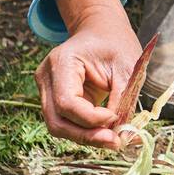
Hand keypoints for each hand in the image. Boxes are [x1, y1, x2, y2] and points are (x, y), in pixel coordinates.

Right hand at [37, 0, 141, 149]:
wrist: (102, 31)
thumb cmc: (116, 45)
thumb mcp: (127, 68)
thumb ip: (122, 100)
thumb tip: (121, 135)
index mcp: (62, 62)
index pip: (66, 102)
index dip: (91, 118)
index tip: (115, 118)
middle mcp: (47, 77)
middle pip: (56, 121)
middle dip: (86, 136)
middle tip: (115, 143)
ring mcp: (47, 89)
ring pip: (59, 126)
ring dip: (86, 137)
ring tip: (114, 140)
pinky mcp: (55, 99)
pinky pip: (67, 122)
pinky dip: (86, 131)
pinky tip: (107, 133)